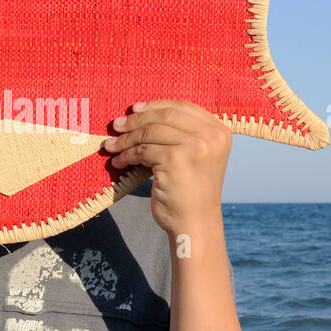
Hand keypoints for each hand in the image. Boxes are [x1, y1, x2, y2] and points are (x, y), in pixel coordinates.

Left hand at [101, 99, 231, 237]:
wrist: (195, 224)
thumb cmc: (191, 192)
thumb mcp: (196, 156)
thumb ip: (182, 133)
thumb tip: (141, 112)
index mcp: (219, 131)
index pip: (182, 107)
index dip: (155, 106)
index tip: (134, 109)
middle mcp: (210, 136)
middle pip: (165, 116)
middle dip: (136, 119)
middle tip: (116, 125)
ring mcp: (195, 147)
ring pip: (150, 132)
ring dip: (126, 139)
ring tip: (112, 145)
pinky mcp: (175, 159)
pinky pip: (143, 151)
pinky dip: (126, 155)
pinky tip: (118, 161)